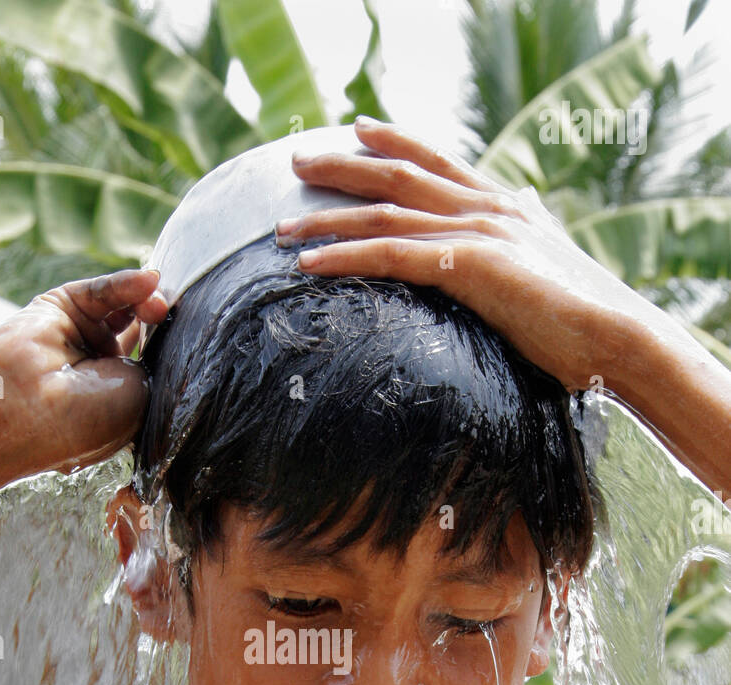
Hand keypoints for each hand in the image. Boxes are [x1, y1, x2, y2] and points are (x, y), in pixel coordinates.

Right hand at [0, 269, 168, 474]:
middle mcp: (97, 369)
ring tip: (163, 301)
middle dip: (162, 323)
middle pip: (140, 331)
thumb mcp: (142, 397)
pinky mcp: (58, 308)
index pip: (151, 365)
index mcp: (116, 400)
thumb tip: (175, 334)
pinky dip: (126, 284)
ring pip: (122, 308)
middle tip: (179, 318)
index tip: (200, 338)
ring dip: (147, 301)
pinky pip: (101, 292)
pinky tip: (148, 280)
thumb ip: (160, 364)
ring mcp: (78, 337)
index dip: (174, 349)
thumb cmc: (86, 421)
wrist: (28, 411)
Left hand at [279, 117, 653, 392]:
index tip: (358, 131)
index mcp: (507, 206)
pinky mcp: (469, 266)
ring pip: (384, 216)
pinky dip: (345, 256)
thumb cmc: (586, 324)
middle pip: (399, 177)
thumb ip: (521, 256)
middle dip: (343, 167)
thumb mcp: (548, 278)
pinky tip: (309, 262)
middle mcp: (489, 207)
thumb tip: (514, 242)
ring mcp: (478, 232)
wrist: (617, 338)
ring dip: (326, 219)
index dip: (395, 143)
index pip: (440, 160)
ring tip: (280, 227)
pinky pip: (390, 256)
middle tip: (296, 164)